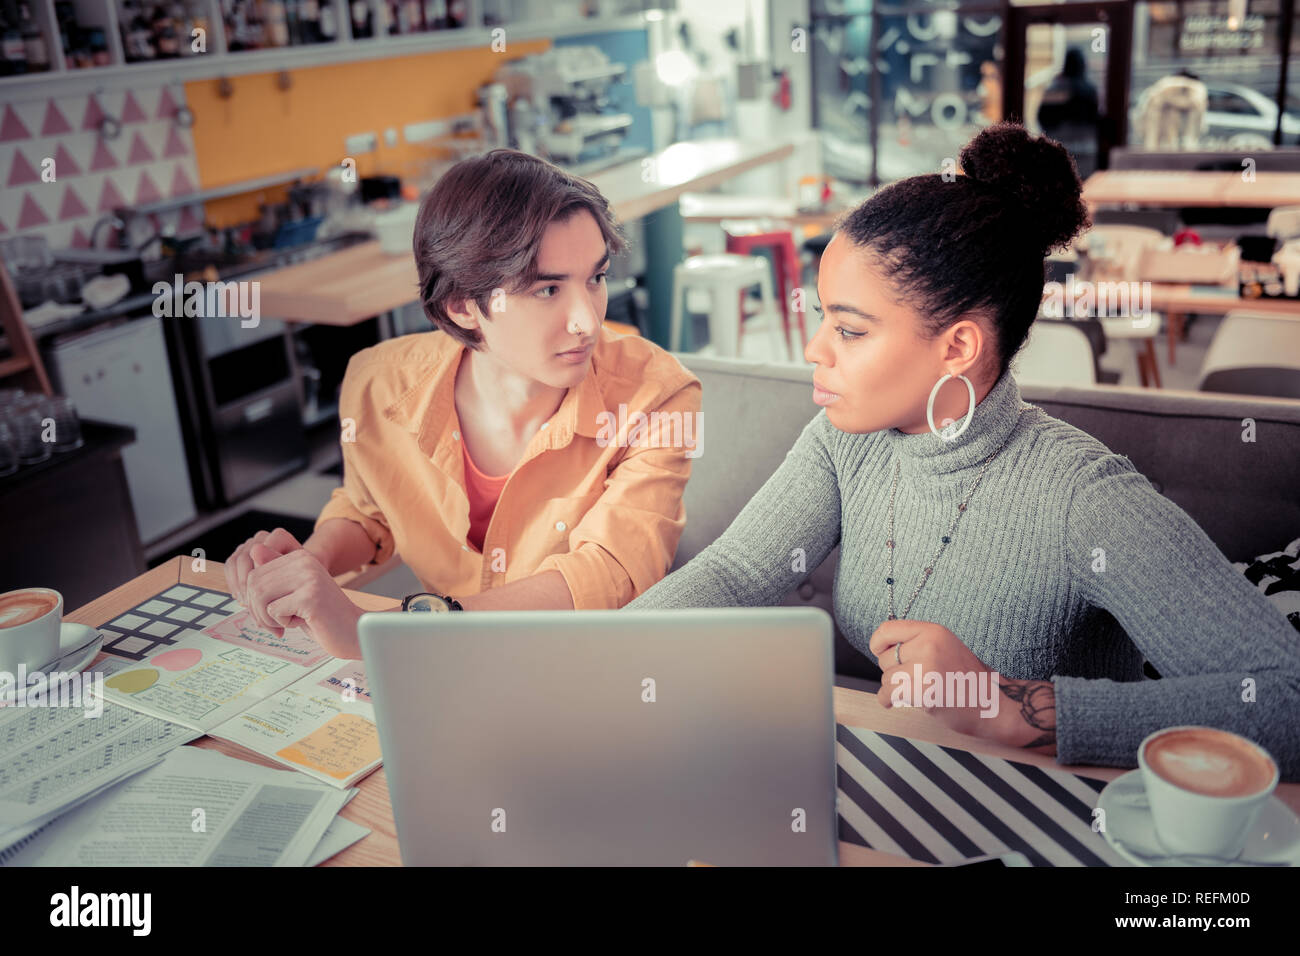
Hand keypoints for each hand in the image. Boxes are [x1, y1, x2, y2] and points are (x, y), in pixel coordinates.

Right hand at [224, 527, 302, 605]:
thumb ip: (278, 564)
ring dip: (238, 584)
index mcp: (279, 537)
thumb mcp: (297, 575)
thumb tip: (256, 552)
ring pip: (235, 561)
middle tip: (251, 602)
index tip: (261, 593)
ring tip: (247, 602)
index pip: (258, 551)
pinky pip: (230, 565)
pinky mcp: (240, 554)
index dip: (256, 574)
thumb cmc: (303, 579)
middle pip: (244, 557)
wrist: (300, 581)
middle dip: (245, 583)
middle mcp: (263, 537)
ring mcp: (250, 544)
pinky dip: (233, 582)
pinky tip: (242, 597)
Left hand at [243, 544, 363, 658]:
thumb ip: (275, 572)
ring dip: (269, 618)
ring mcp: (308, 577)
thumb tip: (255, 549)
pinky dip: (284, 623)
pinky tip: (304, 621)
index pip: (254, 573)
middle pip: (254, 585)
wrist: (353, 631)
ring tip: (290, 621)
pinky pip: (274, 611)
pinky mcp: (310, 596)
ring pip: (260, 597)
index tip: (273, 612)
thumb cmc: (323, 615)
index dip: (256, 600)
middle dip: (259, 610)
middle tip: (277, 623)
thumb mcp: (294, 591)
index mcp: (300, 556)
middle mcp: (305, 561)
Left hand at [868, 619, 1055, 751]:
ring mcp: (926, 668)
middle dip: (894, 672)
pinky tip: (909, 701)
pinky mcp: (923, 691)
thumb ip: (917, 643)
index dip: (878, 644)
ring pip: (886, 678)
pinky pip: (888, 695)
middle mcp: (929, 645)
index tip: (879, 652)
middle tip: (916, 679)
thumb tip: (882, 647)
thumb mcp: (945, 647)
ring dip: (896, 689)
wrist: (996, 704)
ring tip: (921, 690)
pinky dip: (891, 701)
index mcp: (934, 631)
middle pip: (885, 658)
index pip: (888, 630)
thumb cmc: (970, 680)